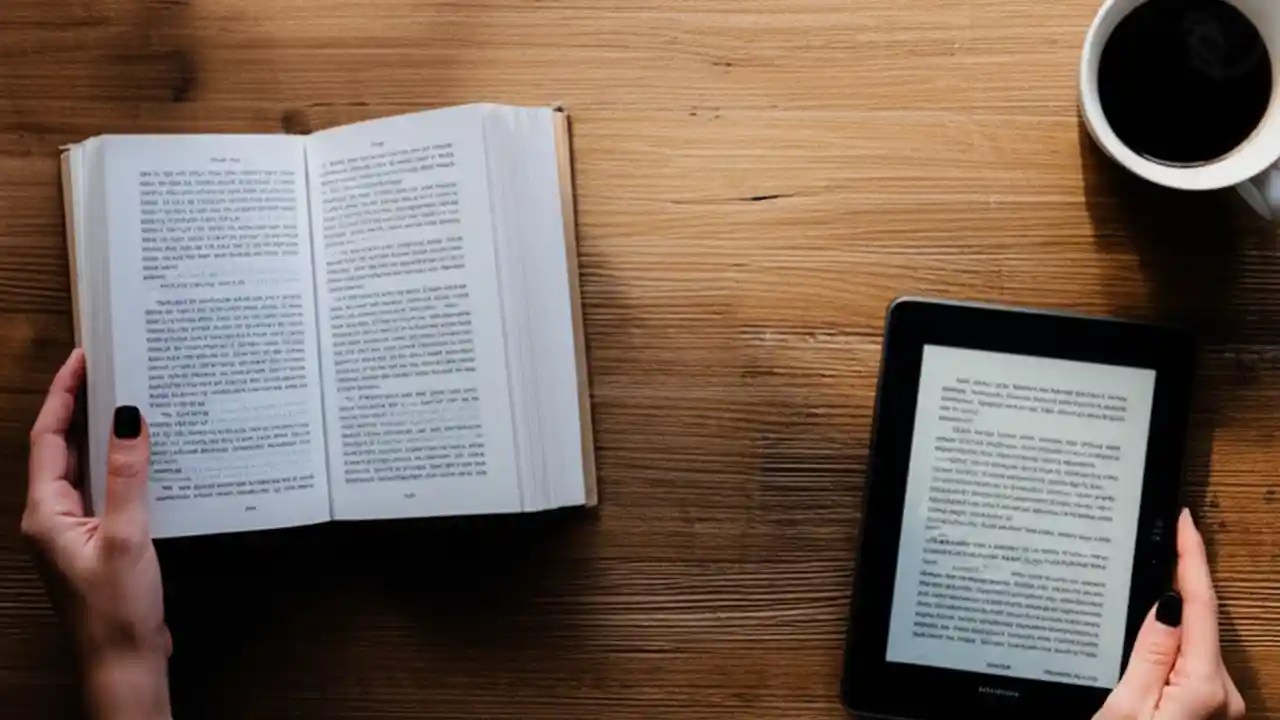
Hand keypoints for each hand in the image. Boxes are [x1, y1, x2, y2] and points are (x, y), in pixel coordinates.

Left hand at [22, 349, 170, 719]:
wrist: (123, 663)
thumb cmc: (117, 610)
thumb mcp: (127, 536)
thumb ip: (126, 475)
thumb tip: (128, 416)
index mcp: (46, 512)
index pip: (49, 436)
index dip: (64, 394)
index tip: (84, 358)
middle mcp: (53, 517)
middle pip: (62, 446)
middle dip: (82, 405)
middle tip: (110, 369)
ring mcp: (74, 530)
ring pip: (84, 467)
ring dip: (102, 434)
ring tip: (131, 400)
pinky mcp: (98, 542)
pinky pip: (104, 489)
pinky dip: (120, 465)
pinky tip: (148, 458)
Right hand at [1095, 509, 1244, 719]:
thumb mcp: (1122, 707)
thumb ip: (1150, 652)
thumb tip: (1171, 600)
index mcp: (1205, 688)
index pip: (1201, 604)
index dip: (1191, 557)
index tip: (1183, 520)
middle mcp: (1224, 698)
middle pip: (1196, 624)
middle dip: (1172, 590)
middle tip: (1145, 555)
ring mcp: (1217, 709)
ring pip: (1189, 648)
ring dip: (1164, 628)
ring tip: (1128, 629)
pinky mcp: (1205, 715)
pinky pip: (1187, 669)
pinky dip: (1166, 652)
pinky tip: (1142, 656)